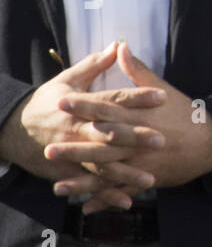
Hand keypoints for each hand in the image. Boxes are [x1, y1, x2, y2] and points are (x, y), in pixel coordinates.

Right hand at [0, 44, 162, 209]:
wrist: (11, 130)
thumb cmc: (45, 102)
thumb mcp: (67, 80)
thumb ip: (94, 64)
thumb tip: (119, 45)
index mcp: (79, 106)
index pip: (112, 100)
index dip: (137, 97)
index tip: (162, 95)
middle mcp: (75, 131)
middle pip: (109, 134)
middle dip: (135, 138)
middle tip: (162, 139)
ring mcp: (70, 154)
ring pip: (101, 165)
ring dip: (125, 174)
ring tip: (150, 180)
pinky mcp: (65, 172)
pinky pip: (88, 185)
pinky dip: (106, 195)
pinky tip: (126, 201)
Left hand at [57, 42, 211, 212]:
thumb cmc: (187, 112)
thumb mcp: (164, 88)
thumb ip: (138, 71)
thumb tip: (121, 47)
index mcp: (140, 116)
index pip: (108, 108)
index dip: (84, 105)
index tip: (62, 101)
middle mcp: (138, 140)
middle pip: (103, 144)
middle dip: (75, 148)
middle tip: (49, 148)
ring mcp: (142, 162)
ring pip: (108, 173)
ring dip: (82, 180)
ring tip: (56, 185)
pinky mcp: (148, 179)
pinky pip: (122, 191)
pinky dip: (104, 199)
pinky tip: (84, 206)